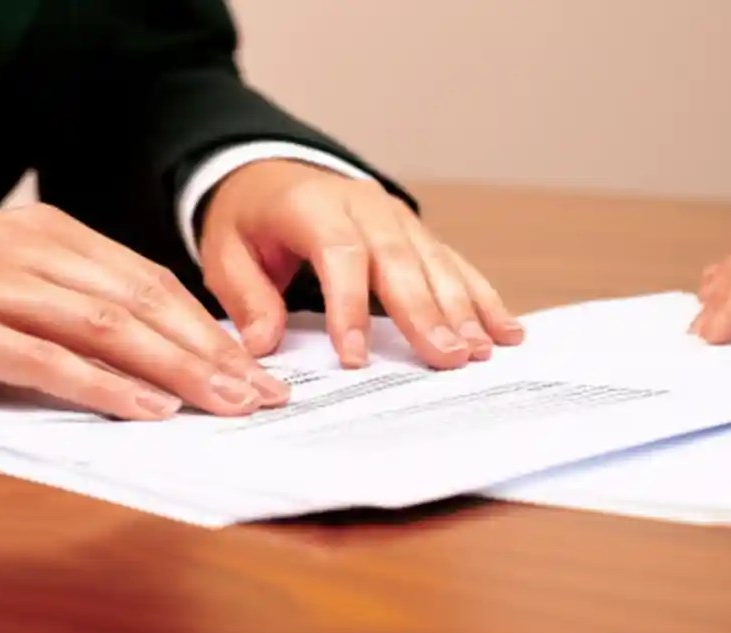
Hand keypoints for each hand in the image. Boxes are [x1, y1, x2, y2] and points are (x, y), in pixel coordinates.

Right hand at [0, 204, 288, 419]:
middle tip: (260, 394)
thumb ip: (57, 300)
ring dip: (175, 369)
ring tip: (225, 404)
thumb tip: (132, 349)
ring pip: (108, 326)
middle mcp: (27, 251)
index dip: (205, 325)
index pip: (146, 279)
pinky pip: (47, 359)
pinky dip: (104, 386)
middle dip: (210, 351)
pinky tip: (146, 409)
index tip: (250, 366)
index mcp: (43, 234)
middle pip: (141, 301)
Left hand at [198, 161, 523, 369]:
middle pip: (398, 259)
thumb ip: (246, 298)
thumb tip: (262, 345)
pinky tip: (505, 329)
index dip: (349, 306)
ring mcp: (395, 217)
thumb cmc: (248, 221)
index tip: (356, 357)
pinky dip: (480, 297)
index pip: (338, 254)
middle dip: (425, 312)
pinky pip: (452, 263)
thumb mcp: (226, 254)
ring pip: (434, 261)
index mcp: (310, 206)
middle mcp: (362, 205)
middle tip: (447, 358)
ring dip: (461, 308)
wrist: (268, 177)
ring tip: (480, 350)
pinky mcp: (415, 233)